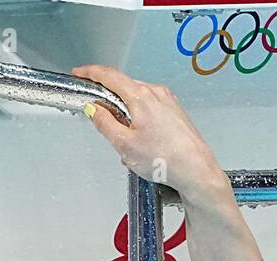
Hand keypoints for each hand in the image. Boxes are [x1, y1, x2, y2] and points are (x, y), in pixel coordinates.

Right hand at [71, 64, 229, 207]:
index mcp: (141, 96)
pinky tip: (143, 141)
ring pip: (138, 98)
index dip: (90, 73)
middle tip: (99, 115)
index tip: (79, 74)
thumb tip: (94, 109)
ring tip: (127, 140)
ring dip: (126, 112)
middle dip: (108, 98)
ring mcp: (169, 102)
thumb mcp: (124, 144)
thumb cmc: (166, 160)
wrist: (197, 172)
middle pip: (124, 86)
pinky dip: (140, 117)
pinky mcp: (176, 112)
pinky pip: (151, 107)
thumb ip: (104, 123)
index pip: (109, 75)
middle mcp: (157, 93)